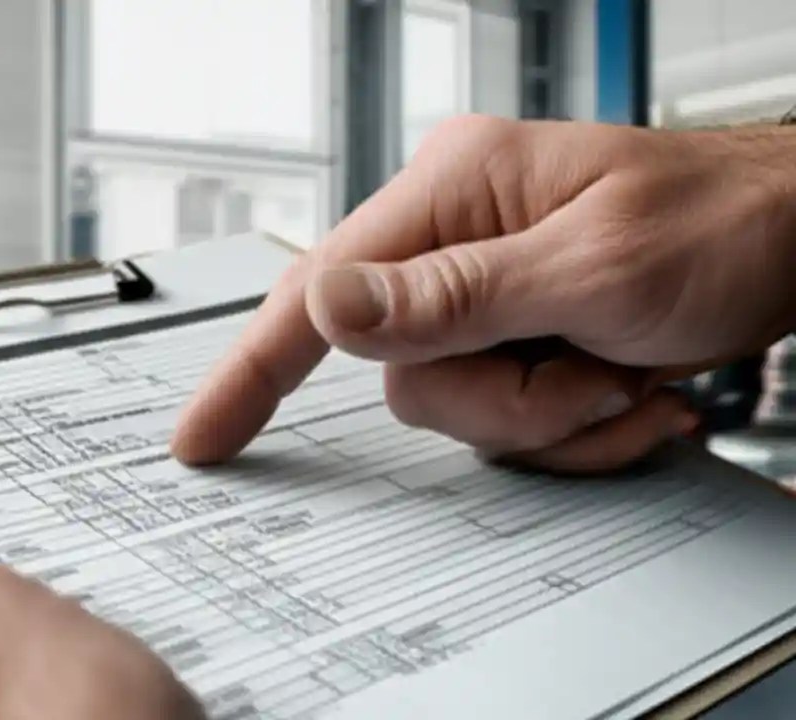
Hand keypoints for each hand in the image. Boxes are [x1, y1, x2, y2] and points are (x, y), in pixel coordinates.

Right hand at [173, 116, 795, 471]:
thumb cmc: (723, 221)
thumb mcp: (595, 266)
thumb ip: (453, 294)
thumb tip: (329, 305)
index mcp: (453, 189)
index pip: (322, 287)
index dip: (254, 369)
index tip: (205, 436)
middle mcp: (454, 238)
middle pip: (405, 372)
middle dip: (504, 402)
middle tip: (594, 376)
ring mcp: (485, 290)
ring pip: (456, 404)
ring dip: (551, 415)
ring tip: (630, 373)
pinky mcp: (516, 331)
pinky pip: (508, 415)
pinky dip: (574, 424)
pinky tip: (632, 386)